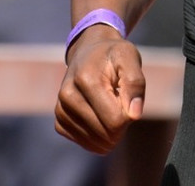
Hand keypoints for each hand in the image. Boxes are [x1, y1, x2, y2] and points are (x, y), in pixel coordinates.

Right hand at [54, 27, 145, 154]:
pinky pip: (85, 143)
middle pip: (106, 134)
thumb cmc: (113, 56)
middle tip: (118, 101)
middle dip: (120, 124)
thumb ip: (135, 83)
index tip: (128, 98)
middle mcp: (67, 96)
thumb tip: (134, 115)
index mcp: (85, 79)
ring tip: (108, 106)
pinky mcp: (59, 121)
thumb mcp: (129, 58)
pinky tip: (98, 116)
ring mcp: (61, 110)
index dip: (129, 115)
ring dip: (110, 131)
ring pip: (96, 142)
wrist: (88, 52)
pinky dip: (97, 136)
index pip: (115, 121)